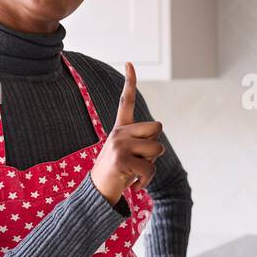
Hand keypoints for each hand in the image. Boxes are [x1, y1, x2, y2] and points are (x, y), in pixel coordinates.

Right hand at [91, 62, 164, 205]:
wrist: (98, 193)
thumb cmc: (118, 174)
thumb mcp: (129, 155)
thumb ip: (142, 144)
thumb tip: (157, 146)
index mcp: (120, 129)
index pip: (126, 101)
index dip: (129, 81)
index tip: (129, 63)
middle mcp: (119, 133)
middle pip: (157, 128)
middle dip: (155, 146)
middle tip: (139, 160)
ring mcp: (119, 145)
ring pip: (158, 149)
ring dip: (151, 166)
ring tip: (135, 172)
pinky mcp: (122, 159)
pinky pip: (150, 169)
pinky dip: (146, 182)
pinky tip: (133, 184)